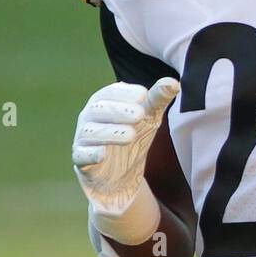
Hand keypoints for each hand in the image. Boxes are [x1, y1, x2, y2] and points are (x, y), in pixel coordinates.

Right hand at [73, 78, 179, 218]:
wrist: (120, 173)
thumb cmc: (132, 135)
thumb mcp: (148, 117)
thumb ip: (158, 99)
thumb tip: (174, 82)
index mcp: (103, 101)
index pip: (110, 92)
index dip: (125, 92)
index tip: (144, 94)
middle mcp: (89, 117)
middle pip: (98, 109)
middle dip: (119, 110)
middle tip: (140, 114)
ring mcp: (84, 138)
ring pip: (90, 132)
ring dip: (110, 132)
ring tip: (130, 135)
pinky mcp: (82, 159)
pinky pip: (82, 155)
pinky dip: (91, 154)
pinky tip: (103, 154)